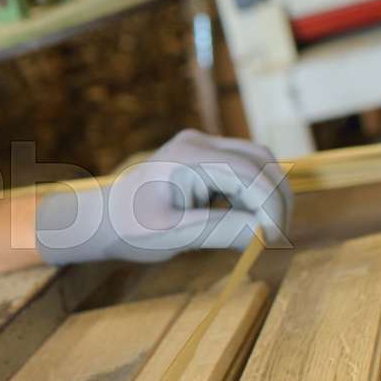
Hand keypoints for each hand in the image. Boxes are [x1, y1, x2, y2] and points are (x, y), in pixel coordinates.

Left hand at [36, 128, 290, 266]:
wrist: (102, 221)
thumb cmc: (129, 229)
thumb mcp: (175, 235)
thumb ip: (221, 231)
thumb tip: (266, 233)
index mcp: (187, 155)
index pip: (248, 171)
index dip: (270, 203)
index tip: (276, 237)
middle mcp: (198, 142)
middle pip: (260, 160)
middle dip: (276, 197)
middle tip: (278, 237)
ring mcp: (201, 147)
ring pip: (256, 164)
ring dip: (266, 195)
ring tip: (262, 233)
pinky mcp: (204, 160)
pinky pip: (243, 172)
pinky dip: (252, 196)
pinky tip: (241, 223)